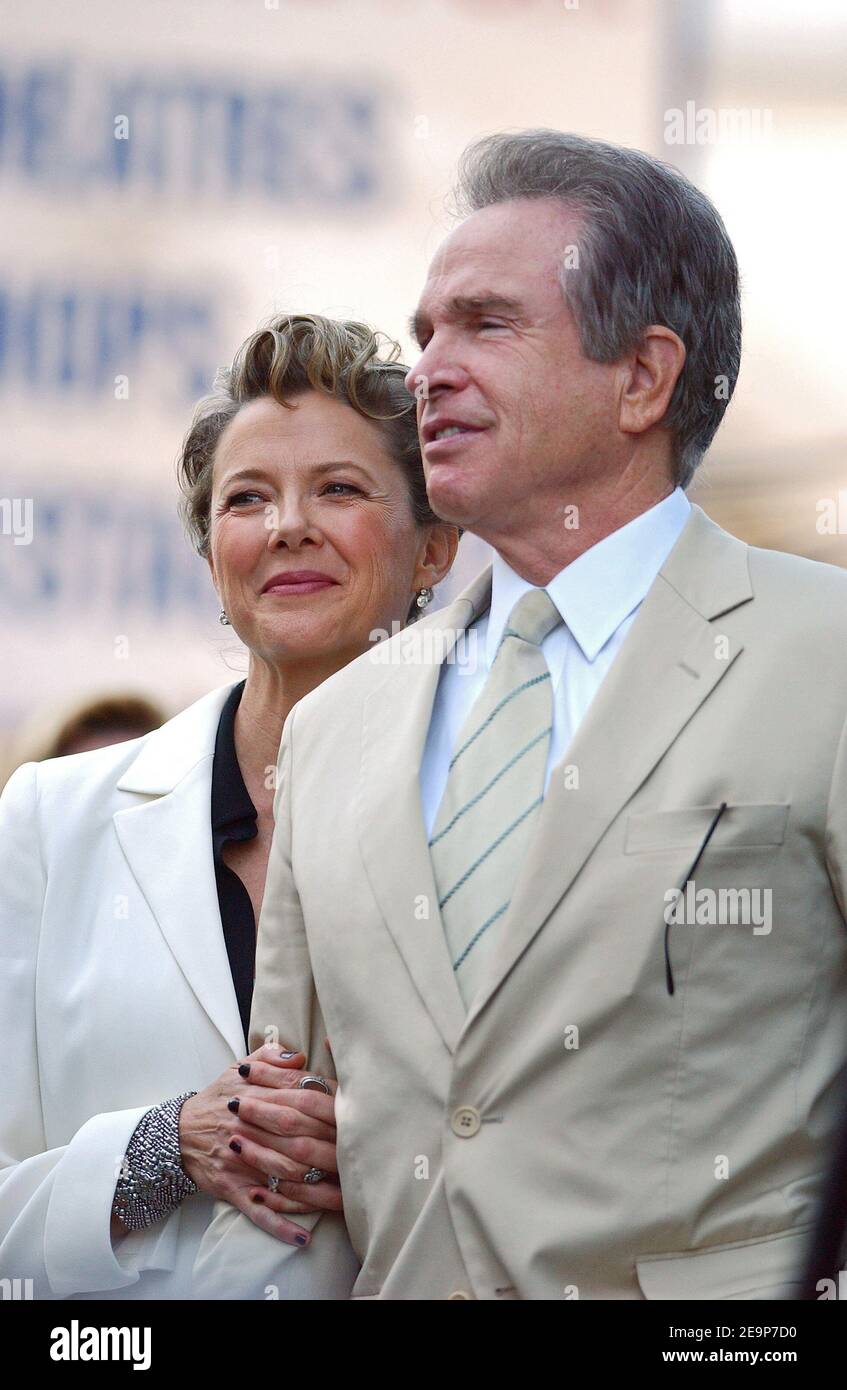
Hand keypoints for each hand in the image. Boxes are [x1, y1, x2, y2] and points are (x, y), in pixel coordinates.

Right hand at [179, 1043, 340, 1246]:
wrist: (178, 1133)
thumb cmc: (219, 1099)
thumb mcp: (240, 1069)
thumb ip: (271, 1057)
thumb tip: (300, 1056)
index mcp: (255, 1096)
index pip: (300, 1099)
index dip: (330, 1109)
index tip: (356, 1118)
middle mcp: (250, 1128)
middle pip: (298, 1139)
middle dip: (331, 1150)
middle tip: (361, 1160)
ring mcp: (241, 1161)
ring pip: (285, 1178)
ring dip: (317, 1192)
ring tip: (347, 1201)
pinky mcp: (232, 1189)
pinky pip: (258, 1211)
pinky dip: (280, 1226)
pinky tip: (303, 1237)